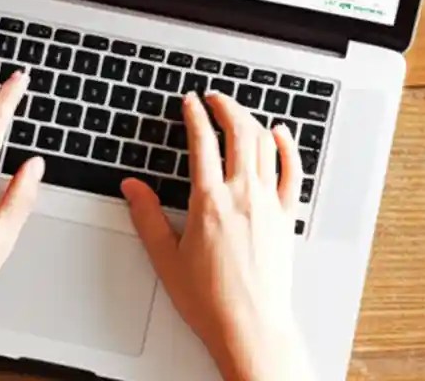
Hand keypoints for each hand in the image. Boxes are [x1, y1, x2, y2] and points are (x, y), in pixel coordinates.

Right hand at [121, 92, 301, 380]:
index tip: (189, 102)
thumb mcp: (165, 258)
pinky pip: (292, 171)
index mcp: (209, 202)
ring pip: (265, 144)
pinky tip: (281, 134)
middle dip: (225, 106)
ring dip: (251, 120)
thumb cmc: (211, 300)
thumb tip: (132, 188)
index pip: (202, 142)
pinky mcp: (287, 217)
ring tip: (238, 111)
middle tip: (213, 97)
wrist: (251, 327)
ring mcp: (269, 204)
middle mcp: (243, 196)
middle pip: (239, 132)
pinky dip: (288, 146)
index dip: (194, 115)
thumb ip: (147, 217)